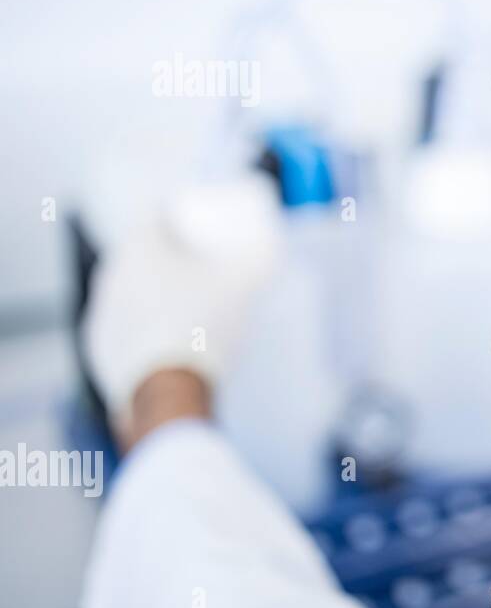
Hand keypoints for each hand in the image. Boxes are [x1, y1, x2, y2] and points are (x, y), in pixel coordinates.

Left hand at [83, 174, 283, 445]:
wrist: (168, 391)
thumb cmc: (204, 326)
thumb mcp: (243, 284)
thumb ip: (260, 256)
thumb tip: (273, 241)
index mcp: (138, 248)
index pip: (157, 216)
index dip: (184, 216)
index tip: (206, 227)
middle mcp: (110, 275)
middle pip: (143, 253)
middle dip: (172, 254)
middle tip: (204, 265)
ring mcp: (102, 314)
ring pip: (132, 290)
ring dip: (157, 290)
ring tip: (191, 304)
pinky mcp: (100, 349)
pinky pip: (127, 325)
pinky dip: (147, 325)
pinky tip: (172, 338)